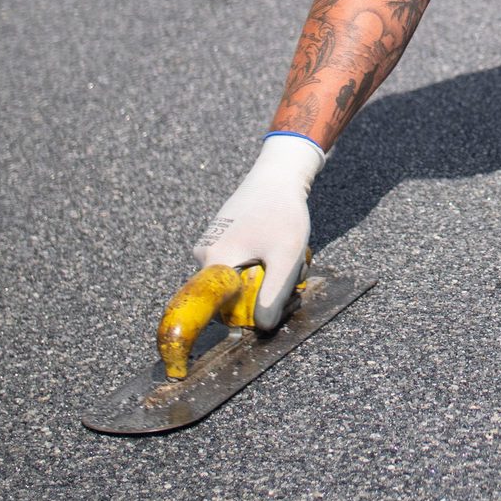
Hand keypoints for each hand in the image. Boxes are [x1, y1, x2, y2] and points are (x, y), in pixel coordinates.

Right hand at [192, 132, 325, 329]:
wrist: (279, 173)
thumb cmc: (282, 211)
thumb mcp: (285, 256)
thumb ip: (274, 294)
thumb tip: (262, 327)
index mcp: (213, 261)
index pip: (223, 310)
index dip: (251, 316)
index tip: (280, 307)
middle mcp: (205, 255)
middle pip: (233, 296)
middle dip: (267, 293)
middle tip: (295, 282)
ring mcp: (213, 245)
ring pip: (241, 280)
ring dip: (270, 277)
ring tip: (292, 258)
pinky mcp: (224, 239)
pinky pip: (242, 265)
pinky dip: (266, 264)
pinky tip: (283, 249)